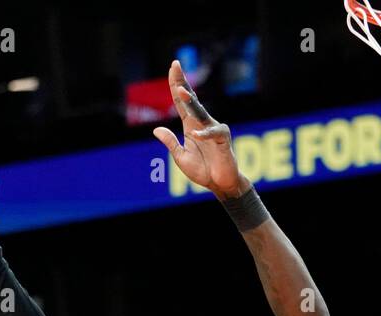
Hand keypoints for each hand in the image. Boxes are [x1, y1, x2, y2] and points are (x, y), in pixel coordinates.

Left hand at [153, 60, 247, 199]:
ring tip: (181, 91)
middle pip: (191, 99)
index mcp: (190, 125)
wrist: (220, 184)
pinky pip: (213, 134)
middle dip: (182, 83)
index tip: (173, 67)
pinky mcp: (223, 139)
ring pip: (200, 112)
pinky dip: (204, 135)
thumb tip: (157, 129)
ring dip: (191, 102)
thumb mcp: (180, 157)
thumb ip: (170, 143)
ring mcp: (213, 129)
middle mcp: (201, 123)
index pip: (181, 102)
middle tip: (175, 66)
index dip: (176, 85)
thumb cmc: (203, 170)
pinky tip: (196, 135)